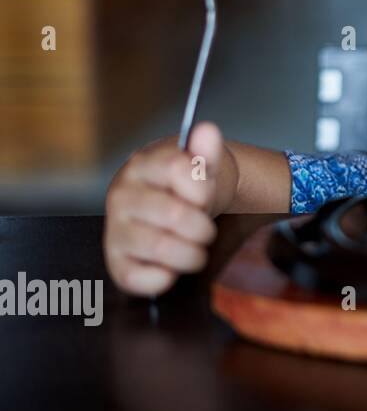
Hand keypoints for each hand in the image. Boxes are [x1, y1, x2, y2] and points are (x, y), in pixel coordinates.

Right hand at [103, 123, 225, 296]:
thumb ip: (207, 148)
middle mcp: (121, 196)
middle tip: (205, 228)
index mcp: (143, 165)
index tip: (206, 194)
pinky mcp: (115, 262)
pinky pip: (138, 279)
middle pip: (175, 215)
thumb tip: (206, 132)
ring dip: (191, 254)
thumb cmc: (191, 185)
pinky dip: (165, 277)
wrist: (180, 207)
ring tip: (195, 247)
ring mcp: (115, 230)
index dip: (203, 187)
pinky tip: (172, 267)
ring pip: (160, 248)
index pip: (177, 171)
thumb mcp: (205, 162)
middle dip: (203, 227)